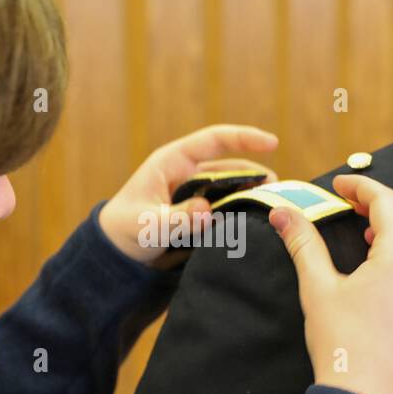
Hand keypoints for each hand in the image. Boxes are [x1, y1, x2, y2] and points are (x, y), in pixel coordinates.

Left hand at [98, 124, 278, 266]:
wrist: (114, 255)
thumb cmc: (123, 231)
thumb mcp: (147, 225)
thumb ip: (177, 219)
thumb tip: (207, 211)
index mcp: (173, 162)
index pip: (214, 140)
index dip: (244, 138)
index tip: (272, 143)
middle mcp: (187, 173)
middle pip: (230, 167)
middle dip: (256, 176)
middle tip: (278, 192)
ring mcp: (194, 194)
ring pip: (231, 189)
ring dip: (250, 196)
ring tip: (273, 210)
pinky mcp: (198, 214)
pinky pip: (224, 209)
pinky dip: (240, 213)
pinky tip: (256, 225)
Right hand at [269, 174, 392, 393]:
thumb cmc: (343, 343)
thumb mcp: (318, 288)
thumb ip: (303, 243)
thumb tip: (283, 212)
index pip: (386, 201)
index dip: (360, 185)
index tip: (337, 185)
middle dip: (379, 203)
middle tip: (348, 203)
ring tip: (371, 233)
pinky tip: (389, 264)